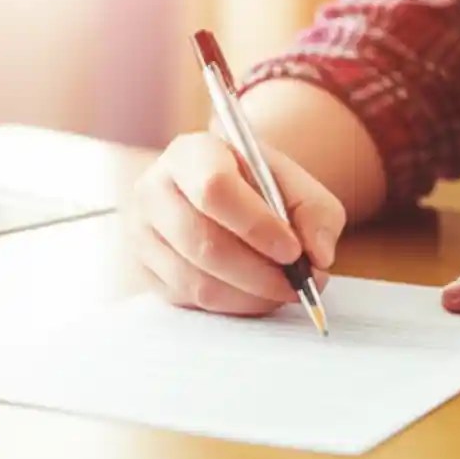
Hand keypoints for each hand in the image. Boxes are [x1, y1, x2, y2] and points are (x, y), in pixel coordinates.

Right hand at [129, 132, 345, 315]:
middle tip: (298, 283)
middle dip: (260, 273)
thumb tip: (317, 255)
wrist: (226, 196)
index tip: (293, 250)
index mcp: (191, 153)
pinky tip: (255, 292)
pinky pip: (190, 301)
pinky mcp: (144, 270)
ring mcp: (142, 232)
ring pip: (197, 281)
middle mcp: (154, 189)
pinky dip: (232, 305)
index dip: (256, 226)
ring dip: (250, 296)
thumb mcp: (297, 187)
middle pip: (203, 243)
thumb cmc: (260, 189)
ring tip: (283, 289)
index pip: (214, 190)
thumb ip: (316, 214)